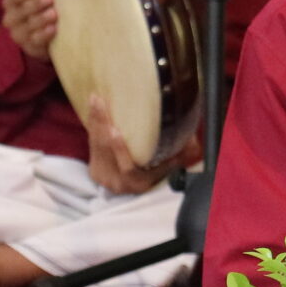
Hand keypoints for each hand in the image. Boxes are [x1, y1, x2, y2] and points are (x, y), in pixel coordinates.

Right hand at [2, 0, 57, 58]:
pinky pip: (34, 41)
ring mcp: (18, 34)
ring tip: (53, 14)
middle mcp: (10, 19)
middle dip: (35, 4)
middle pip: (21, 11)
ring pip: (27, 26)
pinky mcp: (28, 47)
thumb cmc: (42, 8)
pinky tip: (53, 29)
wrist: (45, 34)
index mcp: (11, 2)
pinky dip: (44, 34)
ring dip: (40, 19)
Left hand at [80, 90, 197, 195]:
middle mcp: (118, 182)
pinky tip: (92, 110)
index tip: (114, 131)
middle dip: (101, 123)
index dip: (120, 150)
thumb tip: (194, 143)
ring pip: (96, 146)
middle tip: (100, 101)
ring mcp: (104, 176)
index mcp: (137, 183)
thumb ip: (181, 156)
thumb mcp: (168, 167)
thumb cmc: (153, 172)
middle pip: (106, 151)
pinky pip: (91, 145)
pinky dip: (92, 126)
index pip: (127, 168)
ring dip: (95, 120)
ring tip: (95, 99)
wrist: (131, 187)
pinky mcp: (94, 171)